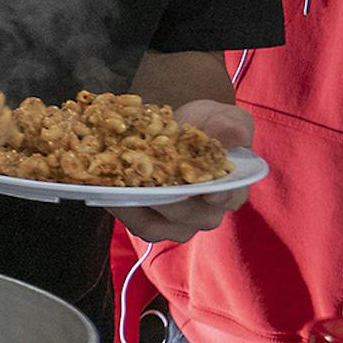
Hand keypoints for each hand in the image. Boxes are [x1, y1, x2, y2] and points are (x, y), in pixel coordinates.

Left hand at [115, 100, 255, 244]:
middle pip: (186, 213)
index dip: (218, 196)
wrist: (178, 127)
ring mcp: (176, 222)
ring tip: (119, 184)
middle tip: (146, 177)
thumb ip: (233, 126)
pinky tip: (107, 189)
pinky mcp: (150, 223)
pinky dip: (121, 207)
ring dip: (136, 204)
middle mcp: (205, 213)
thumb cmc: (209, 126)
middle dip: (166, 197)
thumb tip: (235, 135)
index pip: (228, 197)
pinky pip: (134, 222)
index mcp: (231, 190)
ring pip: (156, 225)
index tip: (208, 192)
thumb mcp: (225, 118)